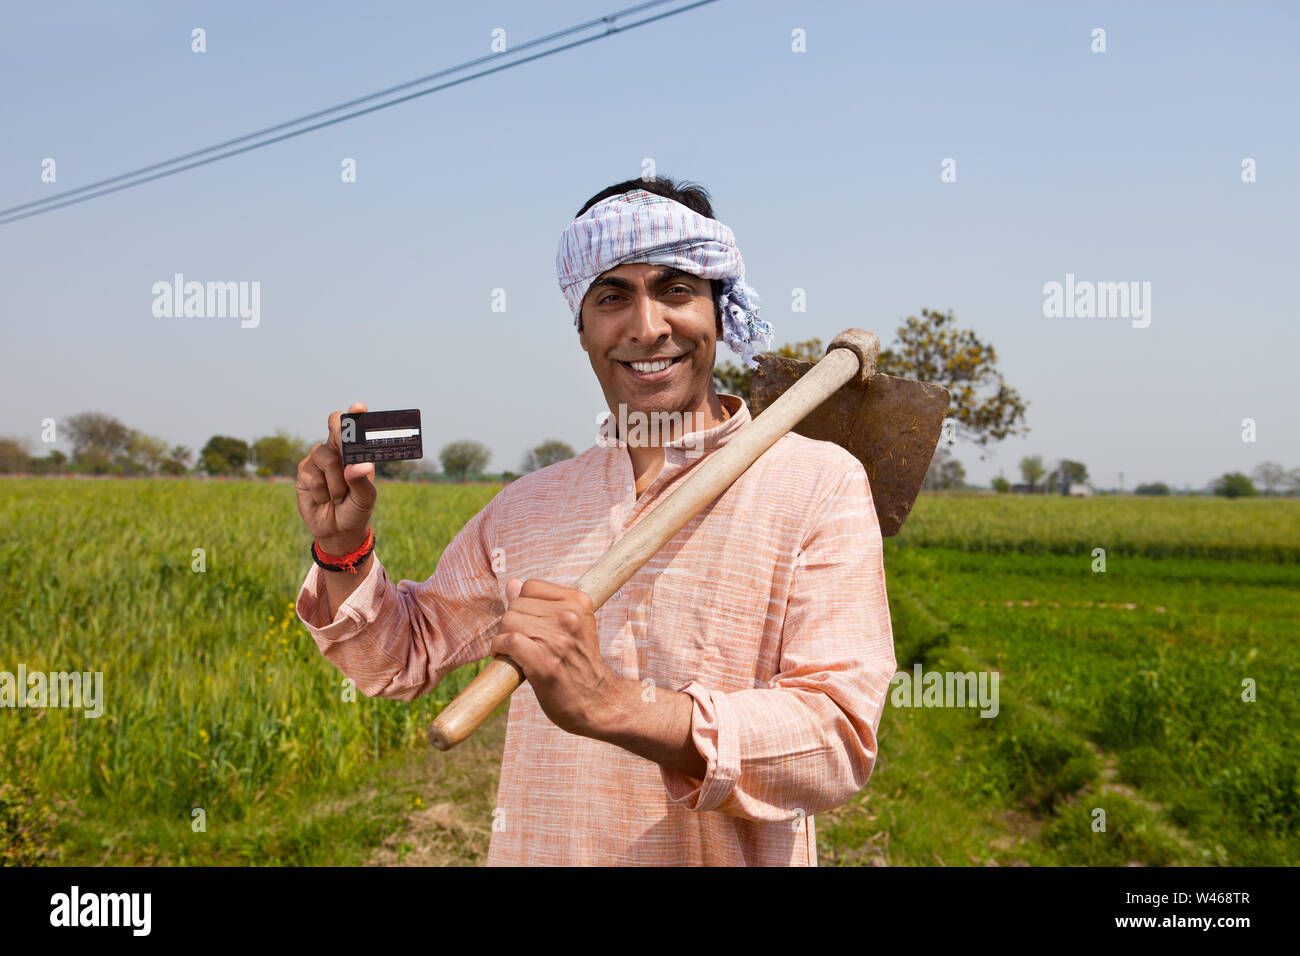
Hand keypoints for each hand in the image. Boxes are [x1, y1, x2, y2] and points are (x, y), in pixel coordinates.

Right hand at [295, 401, 377, 553]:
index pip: (356, 427)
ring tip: (339, 496)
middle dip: (341, 434)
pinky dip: (322, 492)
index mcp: (356, 451)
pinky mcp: (304, 471)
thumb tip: (359, 466)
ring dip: (336, 483)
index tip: (359, 408)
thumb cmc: (356, 509)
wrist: (338, 530)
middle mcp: (337, 449)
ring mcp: (318, 458)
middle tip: (348, 450)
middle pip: (334, 425)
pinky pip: (313, 476)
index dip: (356, 415)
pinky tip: (324, 499)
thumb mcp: (365, 498)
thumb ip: (362, 481)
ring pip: (327, 457)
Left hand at [491, 578, 624, 738]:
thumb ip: (542, 604)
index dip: (522, 604)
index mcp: (579, 603)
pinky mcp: (544, 663)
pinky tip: (504, 656)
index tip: (527, 622)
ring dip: (503, 636)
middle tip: (519, 641)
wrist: (599, 702)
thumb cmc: (581, 665)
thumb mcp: (572, 627)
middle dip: (511, 622)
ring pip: (509, 621)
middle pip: (516, 604)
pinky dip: (499, 648)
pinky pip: (509, 641)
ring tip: (513, 650)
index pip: (531, 586)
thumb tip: (512, 584)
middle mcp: (569, 617)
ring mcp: (557, 640)